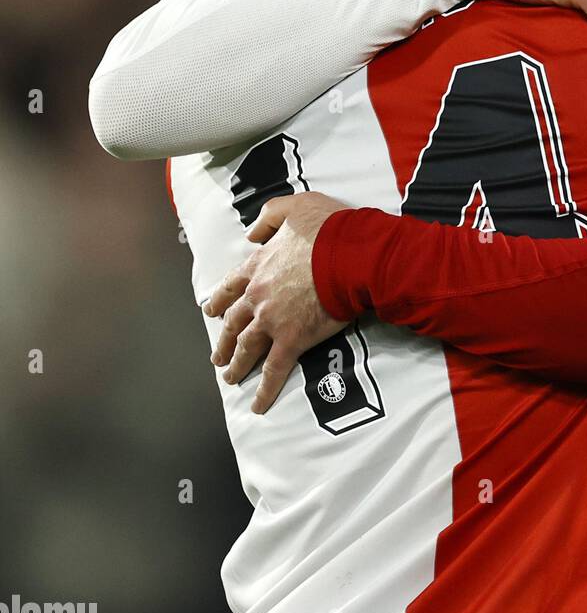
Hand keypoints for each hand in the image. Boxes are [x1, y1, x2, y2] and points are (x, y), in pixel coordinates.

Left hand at [203, 191, 349, 412]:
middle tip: (218, 355)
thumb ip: (269, 217)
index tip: (211, 312)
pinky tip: (258, 406)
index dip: (220, 301)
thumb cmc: (328, 228)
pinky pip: (274, 370)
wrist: (349, 253)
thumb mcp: (295, 206)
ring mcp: (272, 320)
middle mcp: (258, 295)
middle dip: (224, 340)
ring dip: (236, 365)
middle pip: (234, 322)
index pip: (231, 286)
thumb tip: (252, 233)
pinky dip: (264, 390)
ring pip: (247, 348)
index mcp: (259, 265)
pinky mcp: (292, 340)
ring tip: (230, 378)